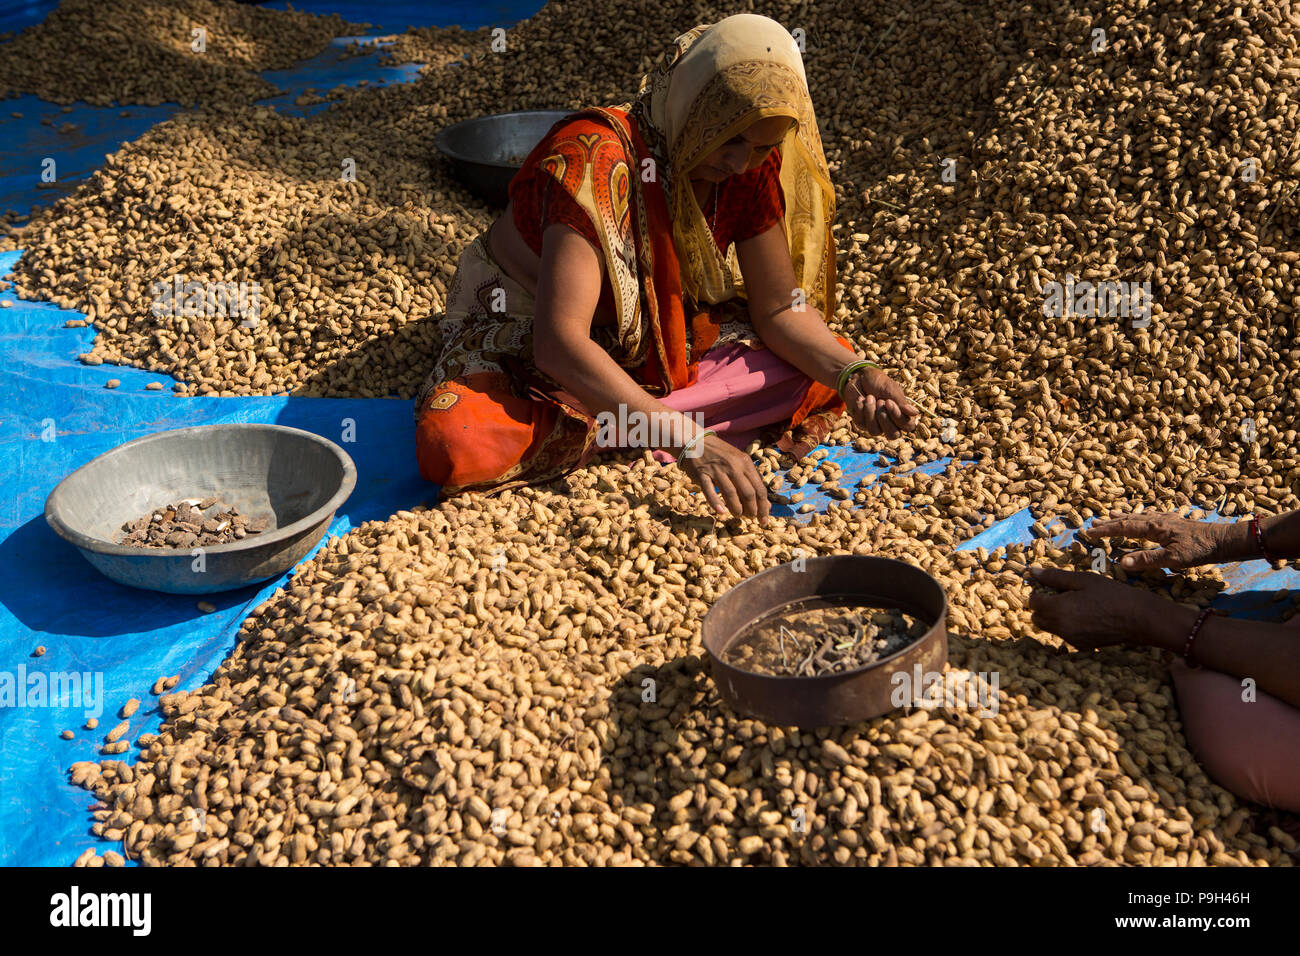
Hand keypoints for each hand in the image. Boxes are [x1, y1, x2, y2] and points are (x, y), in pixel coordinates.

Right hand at [677, 434, 770, 519]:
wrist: (696, 442)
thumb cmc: (721, 455)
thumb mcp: (740, 464)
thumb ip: (752, 482)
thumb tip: (766, 505)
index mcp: (745, 463)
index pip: (759, 488)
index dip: (763, 506)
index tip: (764, 520)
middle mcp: (733, 465)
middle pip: (748, 492)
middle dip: (752, 510)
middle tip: (750, 518)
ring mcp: (717, 469)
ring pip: (731, 493)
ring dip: (736, 508)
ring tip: (738, 515)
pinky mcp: (702, 473)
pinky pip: (709, 490)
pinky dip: (715, 502)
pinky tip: (721, 512)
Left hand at [843, 367, 918, 437]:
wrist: (860, 377)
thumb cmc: (879, 382)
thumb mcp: (892, 389)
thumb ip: (902, 402)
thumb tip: (915, 413)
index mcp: (902, 414)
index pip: (907, 427)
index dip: (898, 417)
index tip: (889, 402)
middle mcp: (890, 423)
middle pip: (892, 435)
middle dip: (884, 418)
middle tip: (880, 401)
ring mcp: (875, 425)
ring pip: (875, 431)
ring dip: (870, 412)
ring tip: (869, 397)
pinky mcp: (861, 423)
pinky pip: (861, 423)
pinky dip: (860, 408)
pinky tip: (861, 399)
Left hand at [1026, 567, 1172, 649]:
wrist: (1138, 618)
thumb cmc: (1110, 593)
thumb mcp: (1082, 579)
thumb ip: (1054, 577)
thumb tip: (1031, 572)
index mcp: (1058, 610)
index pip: (1033, 602)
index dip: (1038, 591)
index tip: (1049, 585)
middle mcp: (1060, 628)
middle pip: (1038, 618)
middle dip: (1043, 606)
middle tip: (1059, 594)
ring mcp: (1070, 639)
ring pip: (1050, 628)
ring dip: (1054, 616)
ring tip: (1074, 603)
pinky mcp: (1081, 645)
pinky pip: (1065, 634)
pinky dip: (1067, 625)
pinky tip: (1085, 615)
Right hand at [1083, 511, 1228, 570]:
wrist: (1223, 540)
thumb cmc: (1199, 551)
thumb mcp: (1172, 559)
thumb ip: (1146, 559)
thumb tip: (1120, 562)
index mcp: (1153, 528)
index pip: (1122, 528)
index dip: (1104, 530)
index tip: (1088, 532)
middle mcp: (1157, 520)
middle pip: (1128, 519)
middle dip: (1110, 522)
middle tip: (1093, 522)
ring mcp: (1167, 519)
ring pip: (1139, 516)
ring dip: (1124, 517)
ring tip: (1112, 514)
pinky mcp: (1175, 522)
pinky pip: (1151, 516)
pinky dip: (1140, 516)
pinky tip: (1143, 517)